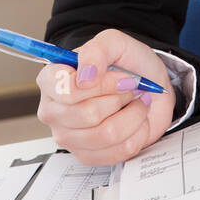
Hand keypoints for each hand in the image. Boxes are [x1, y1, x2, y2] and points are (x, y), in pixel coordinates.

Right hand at [35, 28, 175, 164]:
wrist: (147, 85)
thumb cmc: (128, 64)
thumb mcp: (114, 43)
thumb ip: (97, 51)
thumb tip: (85, 76)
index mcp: (51, 81)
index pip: (66, 91)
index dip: (102, 84)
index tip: (123, 76)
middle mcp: (53, 111)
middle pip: (88, 115)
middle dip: (120, 98)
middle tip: (131, 87)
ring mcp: (68, 137)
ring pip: (106, 134)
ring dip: (133, 115)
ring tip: (136, 102)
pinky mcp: (87, 155)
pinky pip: (119, 151)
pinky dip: (138, 133)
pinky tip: (135, 120)